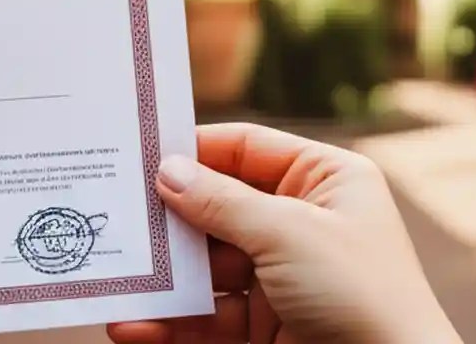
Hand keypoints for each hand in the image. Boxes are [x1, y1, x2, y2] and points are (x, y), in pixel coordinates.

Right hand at [109, 123, 460, 343]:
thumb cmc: (363, 297)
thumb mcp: (289, 234)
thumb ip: (221, 203)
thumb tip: (166, 171)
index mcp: (325, 182)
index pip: (245, 148)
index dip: (194, 149)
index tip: (137, 153)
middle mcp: (302, 225)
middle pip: (216, 209)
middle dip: (167, 219)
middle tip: (112, 214)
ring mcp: (282, 280)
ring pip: (206, 269)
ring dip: (162, 276)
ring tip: (113, 274)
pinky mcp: (266, 329)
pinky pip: (207, 318)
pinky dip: (169, 323)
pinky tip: (132, 323)